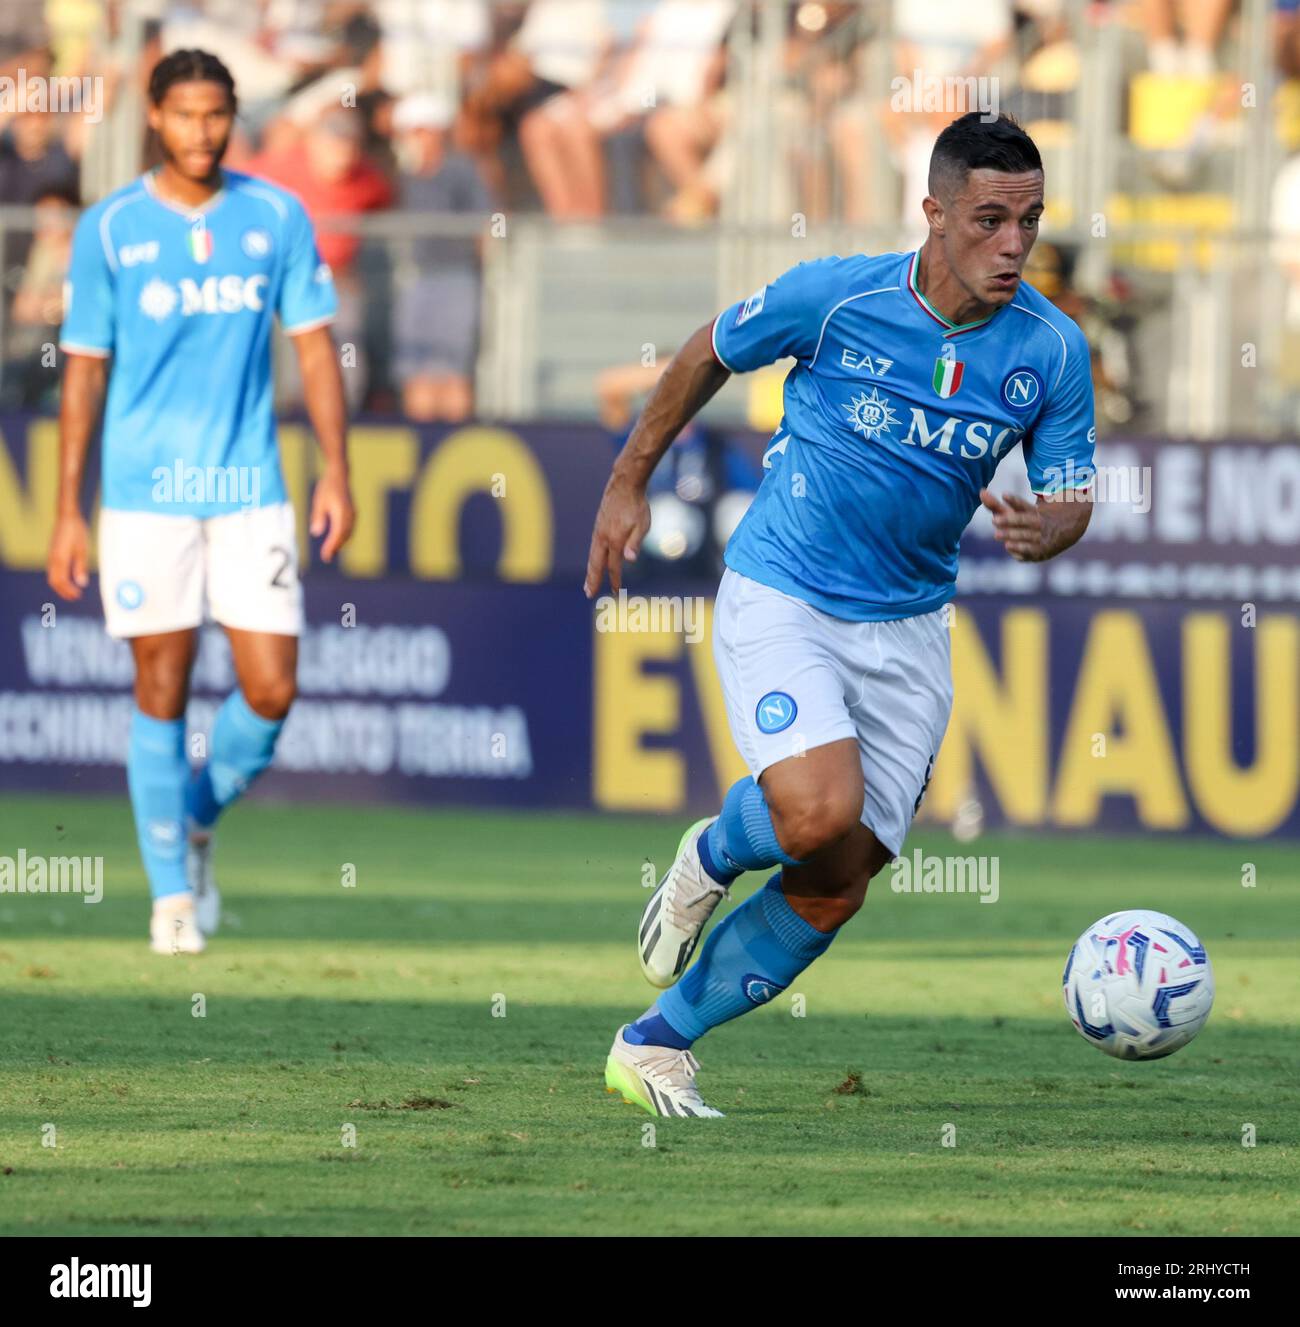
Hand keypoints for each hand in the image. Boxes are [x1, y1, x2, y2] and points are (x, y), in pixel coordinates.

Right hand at [47, 511, 89, 598]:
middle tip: (74, 597)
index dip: (68, 591)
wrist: (67, 517)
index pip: (61, 581)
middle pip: (53, 581)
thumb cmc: (77, 532)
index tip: (78, 596)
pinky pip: (52, 570)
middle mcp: (52, 559)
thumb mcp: (82, 550)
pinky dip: (58, 578)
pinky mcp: (52, 553)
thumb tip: (82, 583)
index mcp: (59, 559)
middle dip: (63, 591)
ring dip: (60, 585)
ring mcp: (51, 556)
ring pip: (51, 576)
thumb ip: (81, 567)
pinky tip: (67, 579)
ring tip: (72, 591)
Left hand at [310, 468, 354, 562]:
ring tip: (330, 551)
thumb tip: (316, 533)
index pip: (337, 534)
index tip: (325, 556)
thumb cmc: (327, 487)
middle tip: (326, 557)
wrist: (339, 475)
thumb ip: (318, 517)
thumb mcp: (318, 502)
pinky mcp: (352, 513)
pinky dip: (343, 536)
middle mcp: (350, 515)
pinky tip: (336, 539)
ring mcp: (353, 514)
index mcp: (341, 513)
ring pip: (348, 533)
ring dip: (340, 543)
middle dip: (335, 547)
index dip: (331, 546)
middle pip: (344, 536)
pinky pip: (349, 528)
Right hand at [584, 473, 649, 597]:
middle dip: (593, 580)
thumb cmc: (637, 505)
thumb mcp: (642, 524)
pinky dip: (592, 558)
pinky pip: (593, 546)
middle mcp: (603, 537)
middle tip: (588, 594)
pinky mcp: (598, 525)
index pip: (613, 566)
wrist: (624, 483)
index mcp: (615, 539)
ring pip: (592, 555)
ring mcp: (598, 531)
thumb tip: (629, 560)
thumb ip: (635, 543)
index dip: (615, 581)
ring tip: (587, 583)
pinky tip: (594, 561)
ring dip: (590, 570)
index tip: (617, 593)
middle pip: (596, 563)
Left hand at [980, 488, 1048, 561]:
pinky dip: (1019, 548)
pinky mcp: (1039, 551)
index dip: (1014, 500)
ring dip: (1012, 535)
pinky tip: (1008, 546)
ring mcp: (1039, 537)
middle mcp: (1037, 522)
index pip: (1023, 505)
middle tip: (994, 520)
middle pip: (1024, 520)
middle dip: (1010, 520)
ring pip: (1026, 535)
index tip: (1004, 495)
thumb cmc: (1025, 522)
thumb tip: (981, 492)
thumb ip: (996, 505)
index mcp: (1031, 510)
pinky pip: (1030, 550)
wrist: (1056, 536)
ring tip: (996, 534)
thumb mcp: (1012, 512)